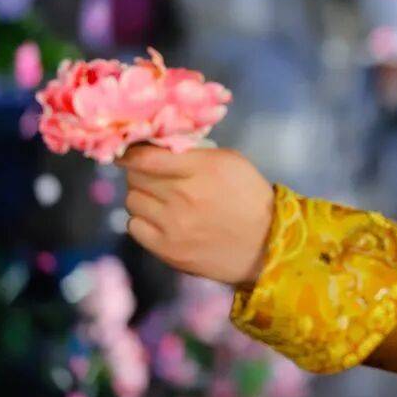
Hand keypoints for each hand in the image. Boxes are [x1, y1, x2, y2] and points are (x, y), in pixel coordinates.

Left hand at [115, 142, 275, 286]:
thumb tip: (158, 147)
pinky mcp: (167, 249)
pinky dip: (144, 221)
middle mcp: (182, 196)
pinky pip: (134, 227)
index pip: (144, 157)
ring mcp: (172, 225)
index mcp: (201, 169)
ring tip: (162, 201)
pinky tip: (162, 221)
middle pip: (134, 177)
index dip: (131, 153)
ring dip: (144, 197)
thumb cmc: (249, 196)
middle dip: (141, 173)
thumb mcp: (230, 161)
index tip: (131, 153)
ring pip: (132, 201)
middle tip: (155, 178)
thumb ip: (194, 152)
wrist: (265, 244)